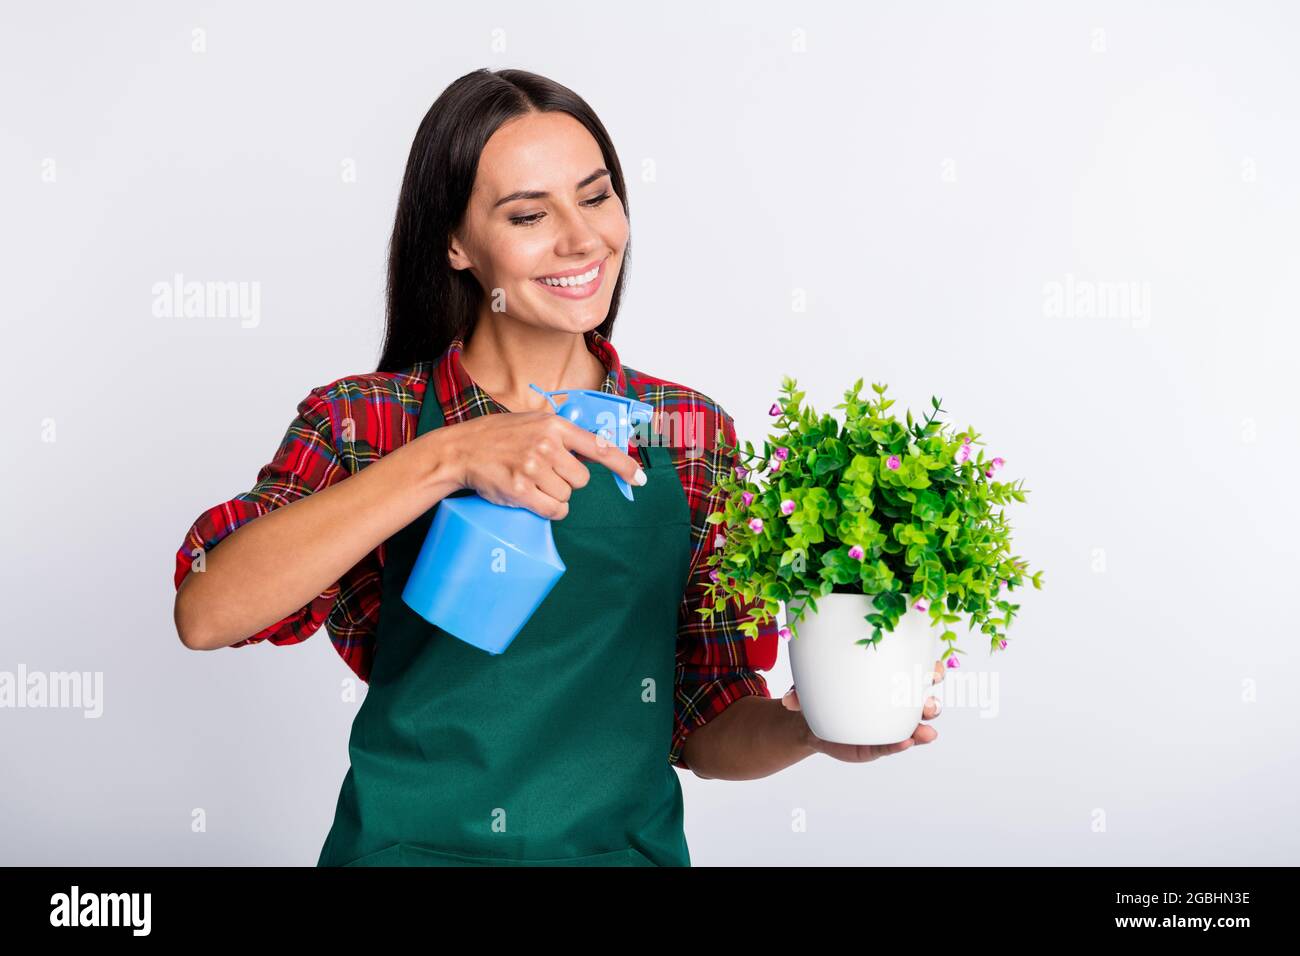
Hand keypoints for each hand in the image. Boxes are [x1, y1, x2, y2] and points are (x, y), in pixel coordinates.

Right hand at [437, 409, 645, 519]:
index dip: (622, 465)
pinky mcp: (521, 490)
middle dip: (568, 482)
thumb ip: (561, 435)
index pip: (598, 446)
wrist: (461, 450)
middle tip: (544, 474)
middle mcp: (547, 445)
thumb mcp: (533, 423)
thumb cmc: (498, 437)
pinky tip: (533, 500)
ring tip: (531, 482)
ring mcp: (533, 467)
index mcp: (555, 426)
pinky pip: (553, 510)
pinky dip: (548, 510)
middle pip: (582, 480)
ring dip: (554, 496)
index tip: (640, 479)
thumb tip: (592, 452)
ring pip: (566, 496)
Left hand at [782, 659, 943, 761]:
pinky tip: (906, 743)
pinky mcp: (877, 746)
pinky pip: (892, 745)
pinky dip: (900, 744)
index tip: (934, 670)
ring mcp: (888, 726)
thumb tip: (788, 699)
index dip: (931, 670)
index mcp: (886, 681)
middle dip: (931, 702)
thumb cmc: (818, 695)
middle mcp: (893, 703)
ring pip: (914, 727)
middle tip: (928, 704)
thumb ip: (801, 690)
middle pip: (923, 702)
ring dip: (923, 728)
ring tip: (926, 731)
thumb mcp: (809, 687)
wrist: (810, 724)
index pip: (917, 673)